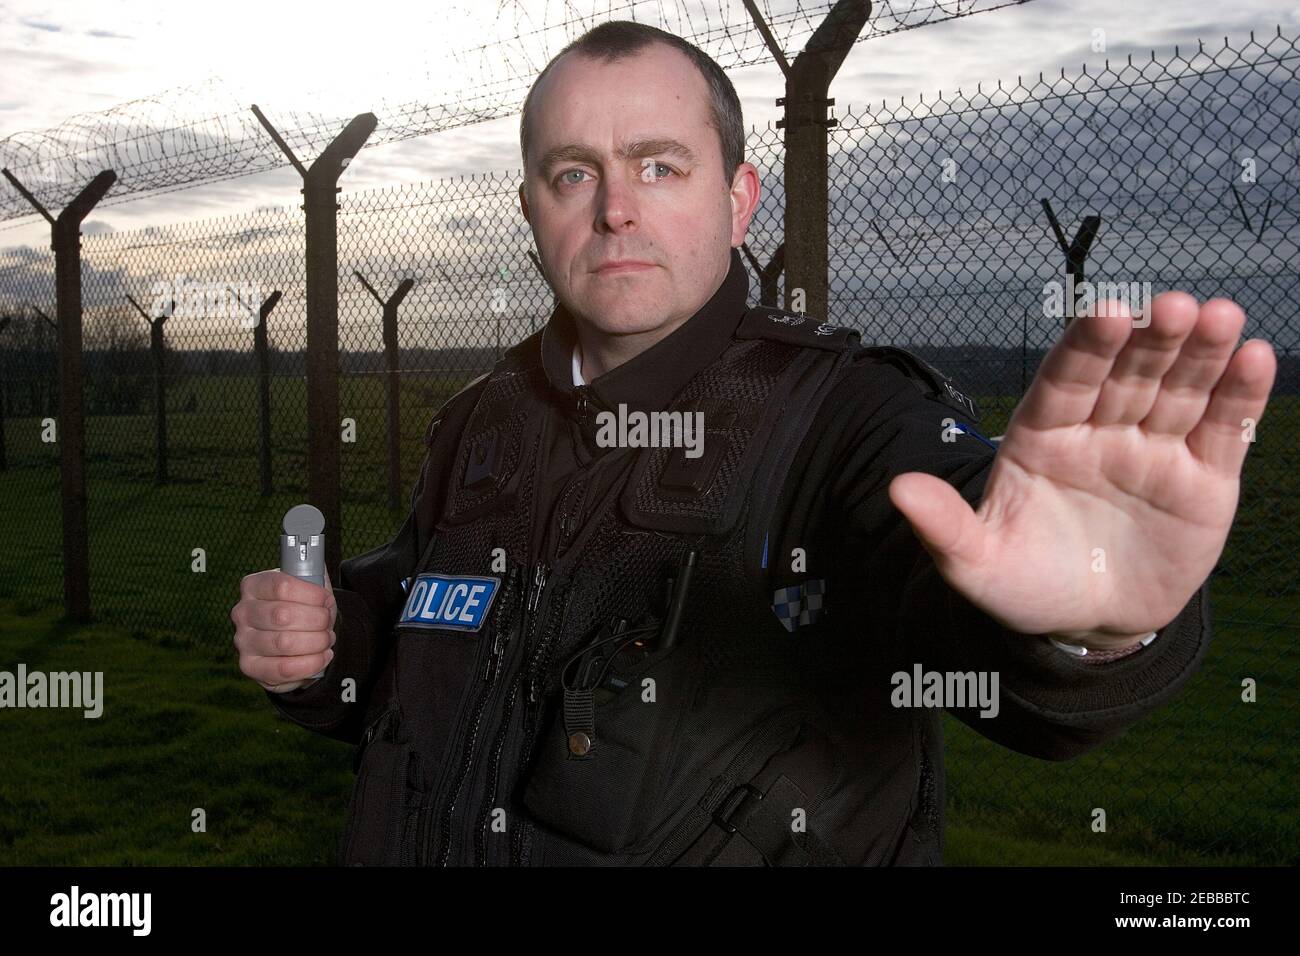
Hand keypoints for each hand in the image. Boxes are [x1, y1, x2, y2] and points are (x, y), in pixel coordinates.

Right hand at [232, 568, 336, 692]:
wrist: (298, 642)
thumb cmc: (304, 609)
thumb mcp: (309, 586)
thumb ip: (313, 570)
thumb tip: (316, 555)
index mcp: (254, 585)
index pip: (281, 585)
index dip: (311, 594)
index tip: (326, 600)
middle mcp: (242, 611)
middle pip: (283, 615)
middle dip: (317, 620)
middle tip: (328, 623)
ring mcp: (242, 640)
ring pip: (284, 643)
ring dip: (316, 642)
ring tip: (326, 639)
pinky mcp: (250, 666)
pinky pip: (283, 669)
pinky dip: (311, 663)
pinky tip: (323, 655)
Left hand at [888, 292, 1275, 639]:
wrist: (1086, 622)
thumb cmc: (1023, 583)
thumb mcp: (977, 564)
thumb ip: (944, 527)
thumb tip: (896, 490)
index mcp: (1042, 437)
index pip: (1065, 382)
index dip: (1085, 348)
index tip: (1105, 312)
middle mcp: (1100, 430)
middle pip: (1127, 375)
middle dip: (1149, 340)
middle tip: (1172, 306)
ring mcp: (1153, 449)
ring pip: (1179, 390)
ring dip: (1202, 352)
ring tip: (1221, 315)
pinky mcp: (1203, 478)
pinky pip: (1223, 430)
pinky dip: (1241, 396)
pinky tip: (1256, 357)